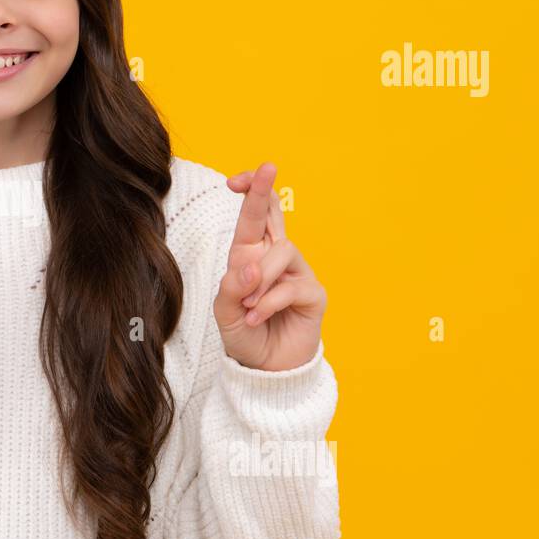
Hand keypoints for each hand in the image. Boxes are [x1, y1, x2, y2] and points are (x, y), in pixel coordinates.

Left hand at [212, 162, 326, 371]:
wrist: (265, 371)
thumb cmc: (244, 336)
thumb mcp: (225, 312)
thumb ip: (231, 288)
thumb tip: (250, 265)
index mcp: (250, 257)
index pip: (252, 218)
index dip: (250, 195)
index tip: (235, 180)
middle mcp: (275, 259)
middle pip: (275, 216)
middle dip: (266, 192)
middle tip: (267, 167)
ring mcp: (297, 274)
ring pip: (280, 252)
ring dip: (259, 280)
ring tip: (248, 307)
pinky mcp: (313, 294)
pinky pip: (290, 286)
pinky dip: (268, 302)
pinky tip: (257, 318)